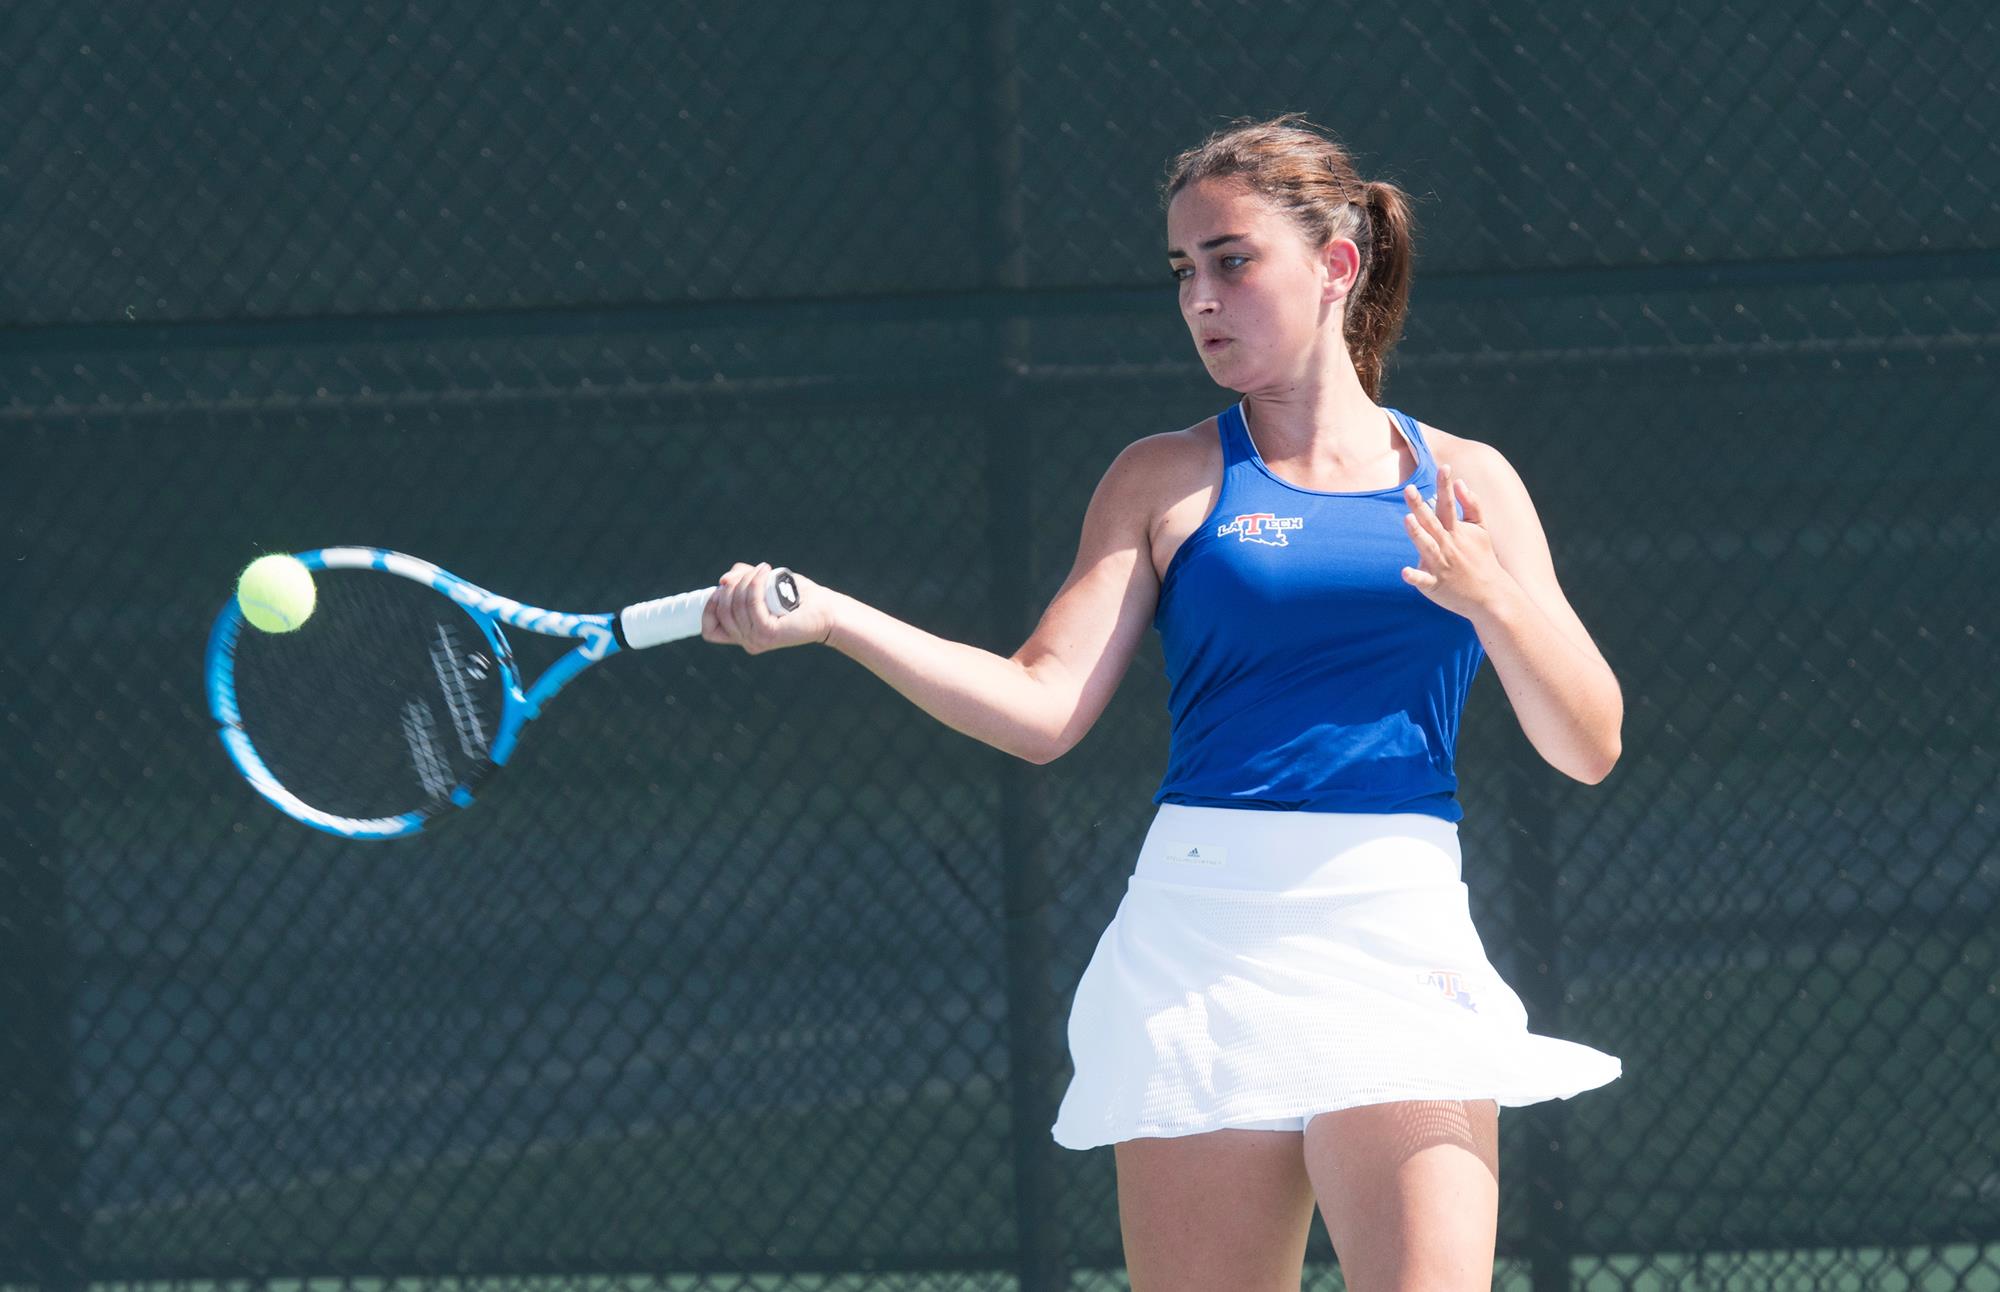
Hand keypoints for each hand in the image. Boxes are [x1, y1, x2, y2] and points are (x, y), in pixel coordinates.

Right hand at [702, 562, 834, 653]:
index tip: (723, 588)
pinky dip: (755, 583)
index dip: (709, 608)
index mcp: (743, 635)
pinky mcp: (768, 633)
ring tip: (763, 569)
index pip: (710, 630)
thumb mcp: (763, 583)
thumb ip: (742, 579)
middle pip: (721, 611)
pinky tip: (765, 571)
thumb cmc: (796, 597)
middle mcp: (747, 642)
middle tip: (752, 572)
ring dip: (746, 580)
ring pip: (735, 605)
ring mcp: (756, 640)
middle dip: (731, 586)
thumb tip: (723, 581)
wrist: (827, 610)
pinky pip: (751, 604)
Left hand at [1400, 464, 1506, 619]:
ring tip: (1407, 519)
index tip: (1444, 467)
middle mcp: (1448, 545)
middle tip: (1409, 488)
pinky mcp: (1435, 584)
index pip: (1449, 504)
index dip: (1445, 486)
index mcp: (1456, 531)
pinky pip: (1423, 581)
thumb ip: (1472, 505)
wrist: (1491, 595)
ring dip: (1417, 534)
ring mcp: (1441, 565)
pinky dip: (1414, 576)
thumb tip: (1461, 482)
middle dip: (1420, 506)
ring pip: (1427, 547)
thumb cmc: (1481, 558)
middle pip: (1432, 522)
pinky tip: (1404, 572)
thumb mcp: (1481, 529)